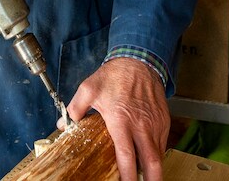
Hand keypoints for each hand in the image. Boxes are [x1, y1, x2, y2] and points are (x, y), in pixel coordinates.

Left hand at [63, 58, 168, 180]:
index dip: (128, 175)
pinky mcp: (164, 120)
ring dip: (153, 168)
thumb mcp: (89, 88)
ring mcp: (155, 123)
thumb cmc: (115, 76)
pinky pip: (163, 143)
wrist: (140, 61)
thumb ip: (75, 108)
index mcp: (121, 120)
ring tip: (146, 177)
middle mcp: (141, 125)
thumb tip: (64, 125)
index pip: (127, 155)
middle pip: (151, 161)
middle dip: (151, 179)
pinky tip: (149, 158)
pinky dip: (157, 154)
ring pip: (159, 154)